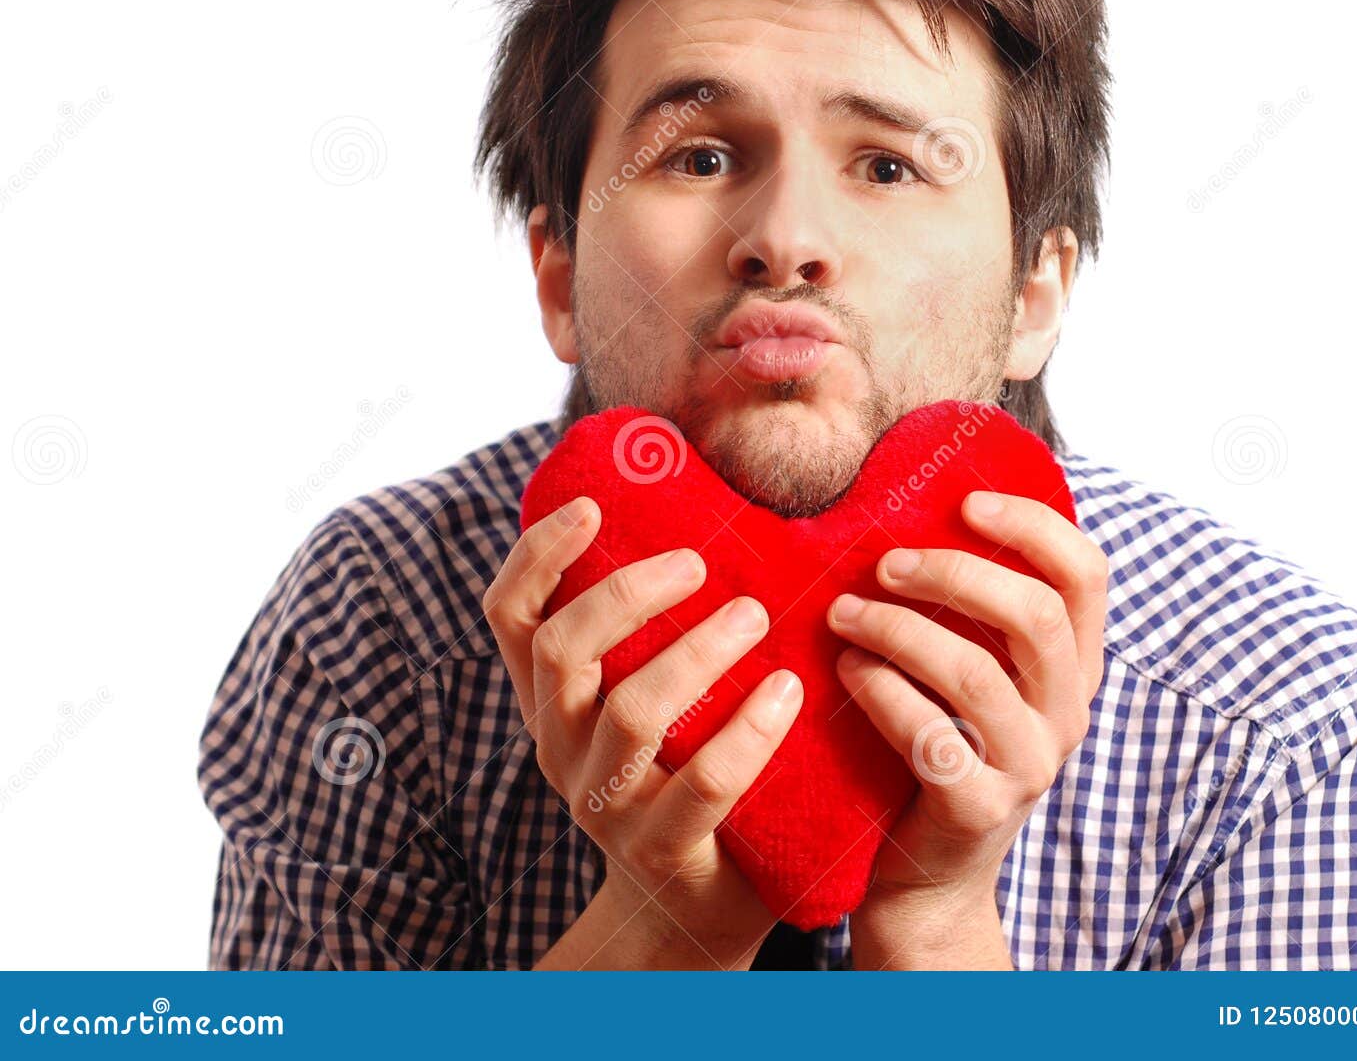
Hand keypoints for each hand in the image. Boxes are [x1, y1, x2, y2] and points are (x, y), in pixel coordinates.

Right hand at [482, 496, 803, 968]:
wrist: (683, 910)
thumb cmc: (672, 775)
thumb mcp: (637, 705)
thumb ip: (642, 637)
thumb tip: (693, 521)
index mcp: (548, 700)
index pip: (509, 616)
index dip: (537, 555)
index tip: (590, 506)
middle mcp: (560, 746)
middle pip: (563, 650)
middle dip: (629, 593)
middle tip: (698, 561)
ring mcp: (606, 803)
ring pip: (633, 711)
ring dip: (698, 651)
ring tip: (754, 613)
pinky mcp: (664, 849)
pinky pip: (705, 782)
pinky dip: (750, 729)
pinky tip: (787, 690)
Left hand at [826, 489, 1107, 967]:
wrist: (924, 875)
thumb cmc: (937, 743)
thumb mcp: (970, 671)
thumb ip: (970, 608)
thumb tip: (916, 505)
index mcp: (1072, 666)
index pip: (1087, 575)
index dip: (1034, 525)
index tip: (967, 501)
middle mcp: (1066, 714)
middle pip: (1037, 616)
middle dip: (954, 573)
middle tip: (886, 562)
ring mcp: (1030, 766)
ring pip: (975, 675)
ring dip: (898, 629)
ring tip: (842, 613)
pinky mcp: (979, 809)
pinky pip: (928, 735)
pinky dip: (878, 690)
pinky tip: (844, 669)